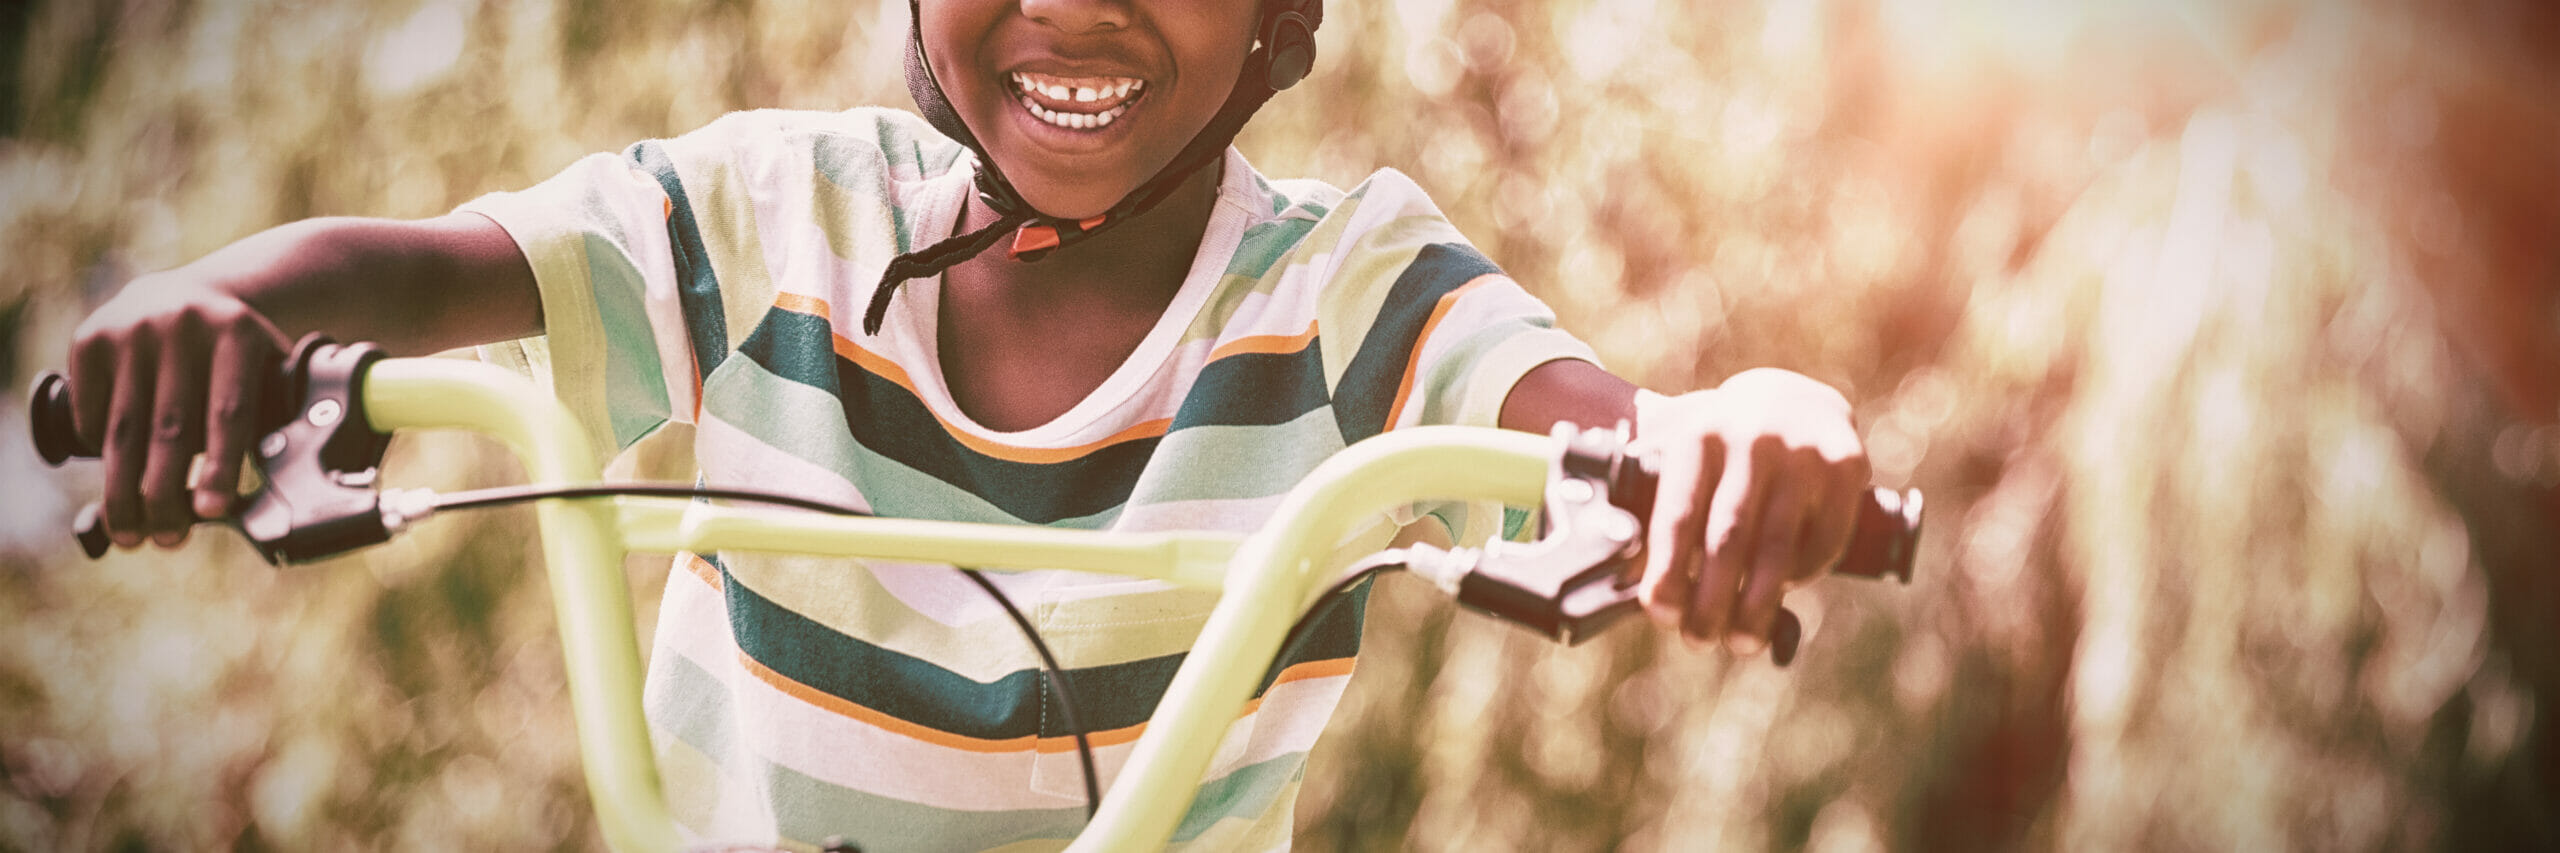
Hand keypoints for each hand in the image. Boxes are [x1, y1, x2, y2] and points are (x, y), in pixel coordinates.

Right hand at [66, 274, 289, 549]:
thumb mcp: (265, 368)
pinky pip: (92, 414)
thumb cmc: (232, 355)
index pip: (229, 412)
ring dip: (124, 492)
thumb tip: (292, 485)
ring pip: (124, 430)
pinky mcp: (90, 339)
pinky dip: (99, 453)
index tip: (211, 511)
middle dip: (165, 494)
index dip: (219, 465)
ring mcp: (132, 329)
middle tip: (169, 540)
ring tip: (133, 535)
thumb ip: (277, 413)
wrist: (178, 295)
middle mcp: (183, 324)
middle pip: (171, 428)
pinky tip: (115, 482)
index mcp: (238, 333)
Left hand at [1631, 368, 1869, 653]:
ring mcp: (1803, 452)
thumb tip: (1632, 583)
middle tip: (1699, 641)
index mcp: (1698, 435)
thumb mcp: (1685, 456)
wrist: (1792, 396)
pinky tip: (1786, 593)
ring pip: (1778, 546)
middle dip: (1712, 599)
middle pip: (1729, 537)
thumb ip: (1662, 508)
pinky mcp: (1847, 466)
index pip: (1679, 514)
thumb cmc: (1722, 447)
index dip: (1670, 571)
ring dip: (1758, 604)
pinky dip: (1804, 575)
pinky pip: (1825, 539)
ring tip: (1741, 641)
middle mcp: (1751, 439)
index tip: (1662, 614)